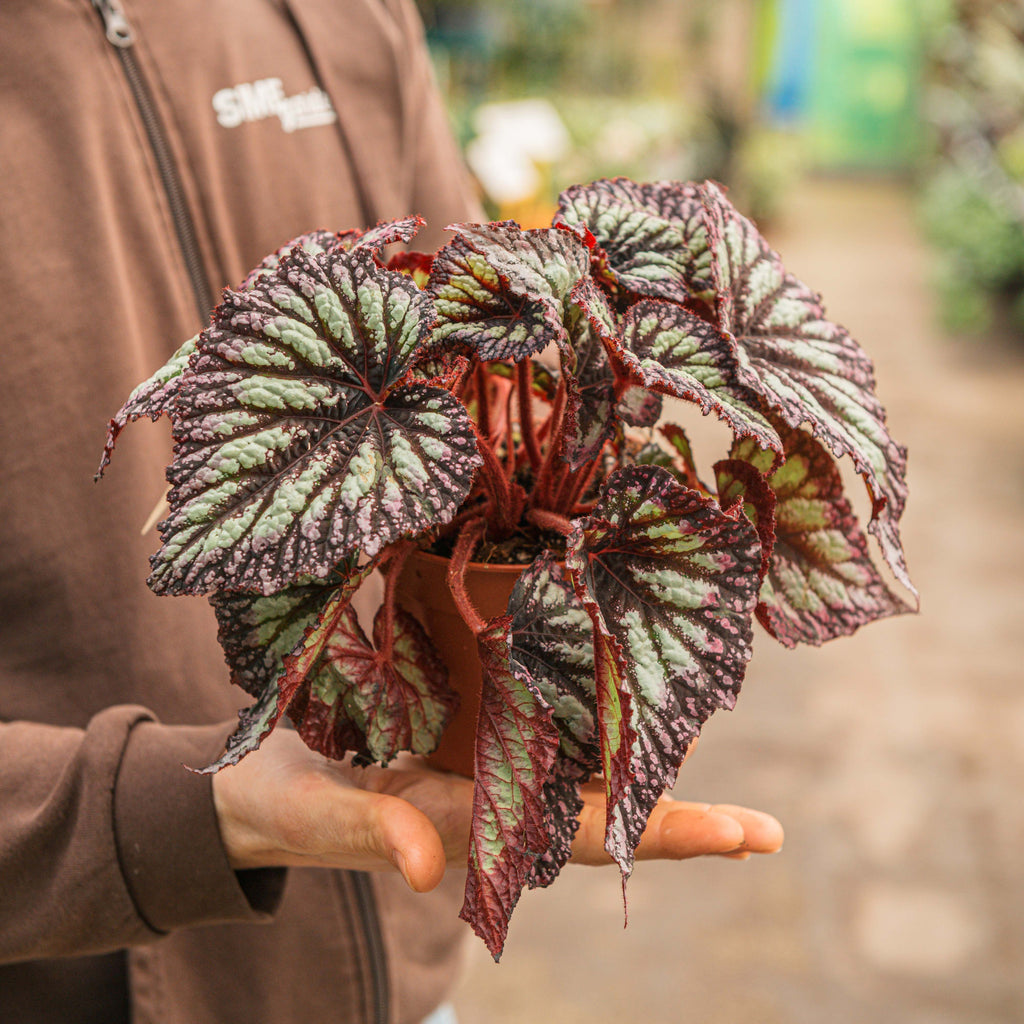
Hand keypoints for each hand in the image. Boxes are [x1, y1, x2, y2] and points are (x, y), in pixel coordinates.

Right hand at [212, 728, 782, 891]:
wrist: (258, 791)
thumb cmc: (289, 804)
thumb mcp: (326, 813)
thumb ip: (377, 828)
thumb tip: (424, 871)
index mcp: (474, 826)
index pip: (585, 837)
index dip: (664, 837)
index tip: (744, 836)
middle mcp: (494, 801)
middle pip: (602, 816)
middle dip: (680, 823)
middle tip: (766, 832)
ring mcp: (480, 769)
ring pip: (576, 769)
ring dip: (643, 766)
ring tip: (712, 750)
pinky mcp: (457, 733)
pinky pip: (533, 724)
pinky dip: (584, 712)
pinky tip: (616, 689)